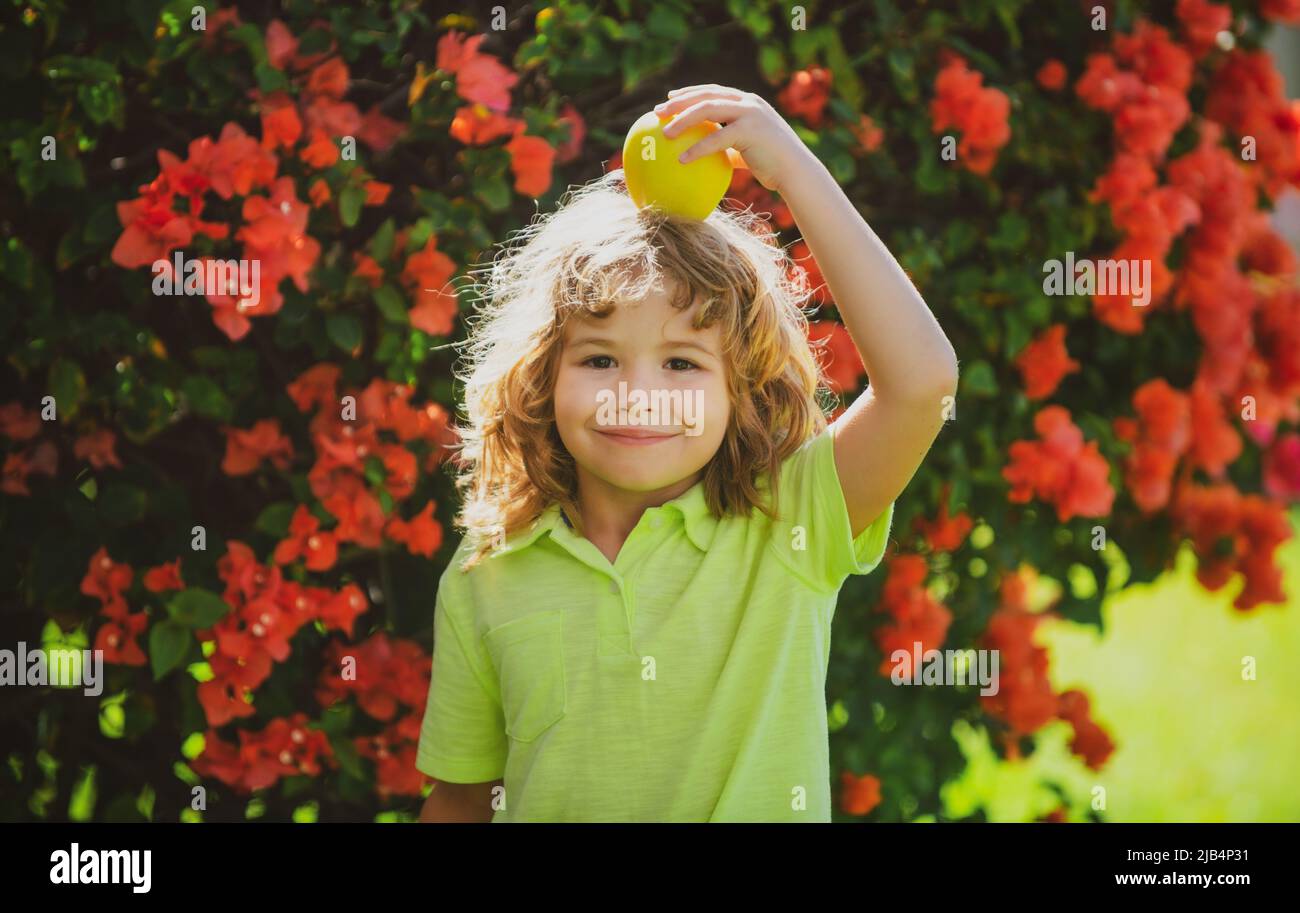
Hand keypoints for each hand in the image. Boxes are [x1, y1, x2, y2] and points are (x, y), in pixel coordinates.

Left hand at [656, 84, 812, 194]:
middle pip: (706, 95)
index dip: (690, 92)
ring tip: (664, 134)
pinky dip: (697, 148)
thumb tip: (707, 156)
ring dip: (683, 120)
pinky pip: (716, 138)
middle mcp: (748, 103)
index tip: (670, 98)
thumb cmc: (773, 166)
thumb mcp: (748, 152)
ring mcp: (750, 113)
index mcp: (748, 103)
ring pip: (708, 110)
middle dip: (679, 102)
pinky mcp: (750, 130)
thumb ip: (730, 147)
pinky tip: (681, 159)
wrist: (796, 172)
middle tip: (657, 112)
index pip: (714, 91)